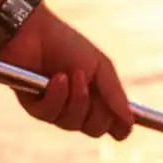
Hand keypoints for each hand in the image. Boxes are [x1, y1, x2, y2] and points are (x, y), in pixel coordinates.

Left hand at [0, 8, 133, 140]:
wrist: (32, 31)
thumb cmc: (67, 44)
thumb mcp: (100, 66)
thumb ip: (115, 94)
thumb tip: (130, 120)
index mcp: (98, 98)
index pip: (112, 125)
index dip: (120, 128)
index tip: (124, 122)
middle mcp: (78, 107)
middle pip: (95, 130)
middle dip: (95, 111)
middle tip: (90, 86)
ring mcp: (57, 109)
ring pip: (72, 125)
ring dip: (75, 99)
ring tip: (69, 75)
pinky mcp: (35, 107)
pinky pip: (50, 116)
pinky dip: (56, 97)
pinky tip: (56, 79)